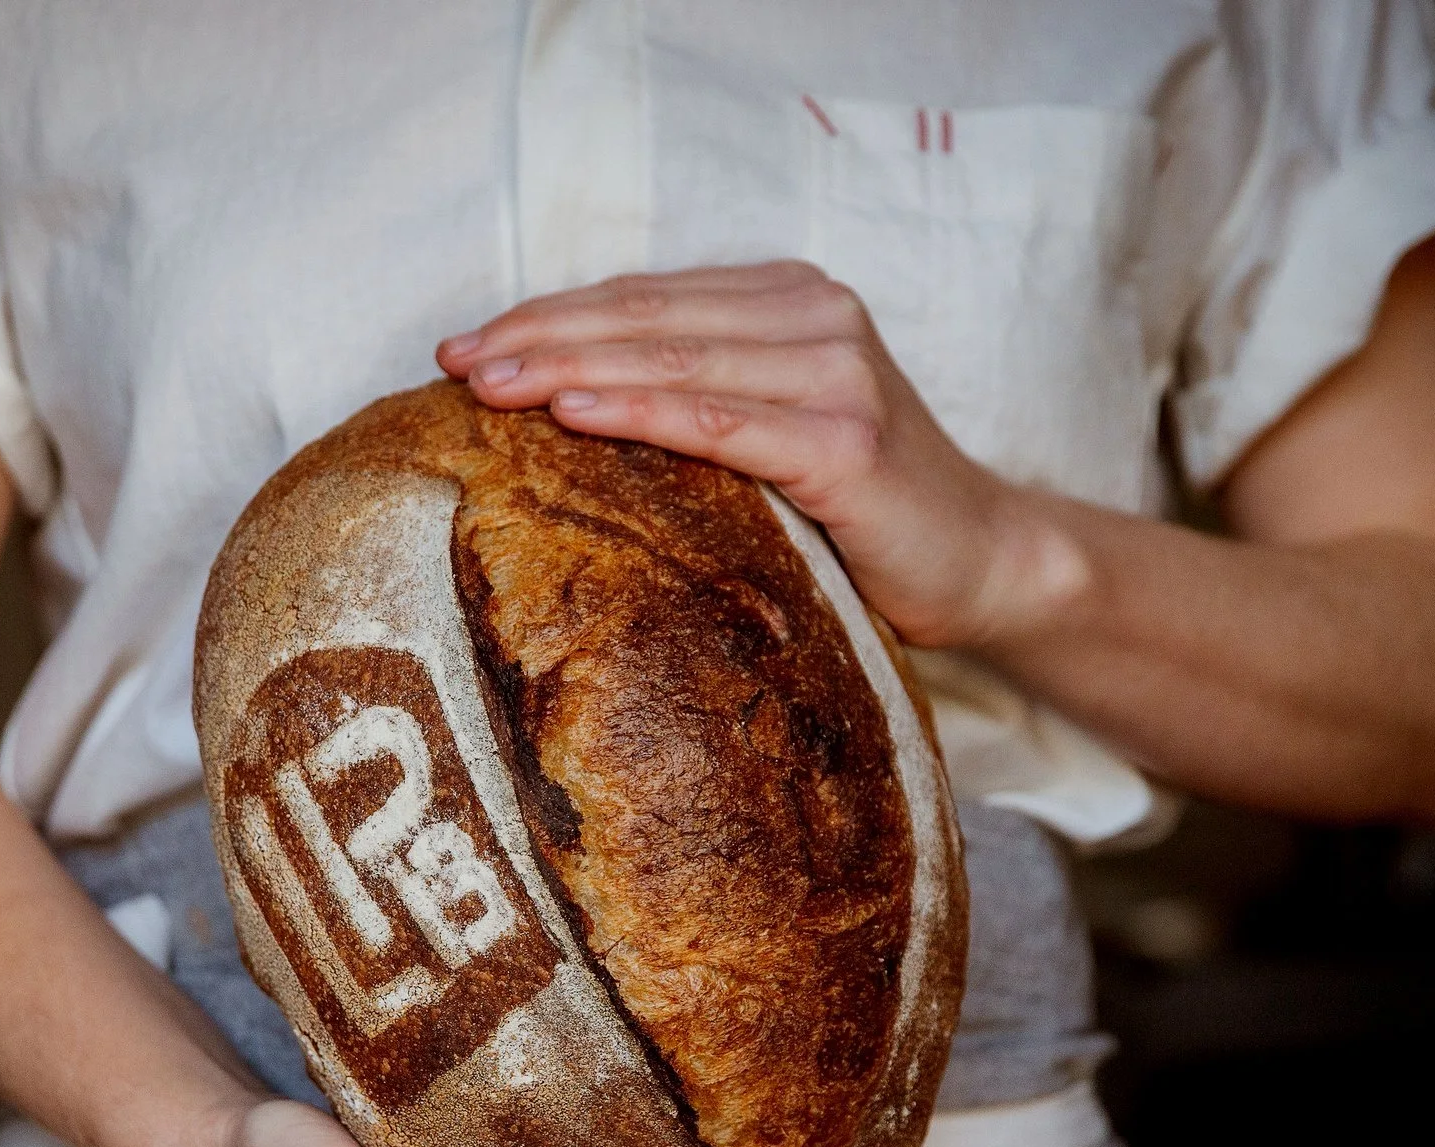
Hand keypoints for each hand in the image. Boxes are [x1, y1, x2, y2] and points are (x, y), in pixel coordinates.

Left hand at [437, 262, 1049, 650]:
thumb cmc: (861, 510)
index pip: (644, 297)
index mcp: (790, 299)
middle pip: (647, 318)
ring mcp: (835, 373)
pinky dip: (640, 414)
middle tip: (453, 362)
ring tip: (489, 385)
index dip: (549, 315)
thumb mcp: (771, 432)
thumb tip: (561, 401)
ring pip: (672, 361)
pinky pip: (719, 422)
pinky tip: (574, 415)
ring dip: (569, 369)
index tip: (465, 344)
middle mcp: (816, 317)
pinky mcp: (845, 440)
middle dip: (539, 338)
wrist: (981, 561)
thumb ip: (698, 395)